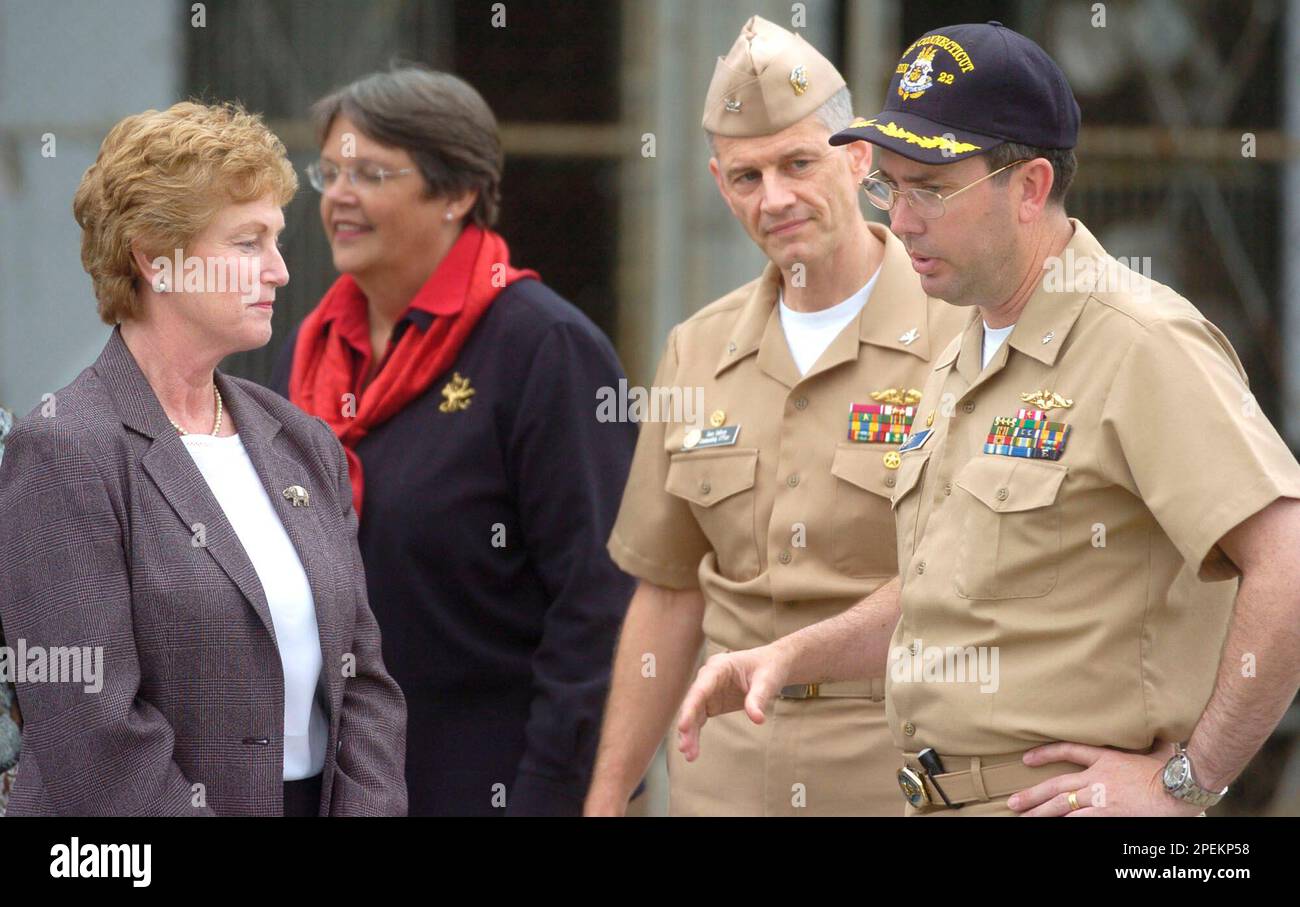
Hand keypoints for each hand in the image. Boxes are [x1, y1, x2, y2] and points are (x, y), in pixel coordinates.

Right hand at [675, 642, 793, 761]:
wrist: (773, 665)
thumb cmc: (769, 668)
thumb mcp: (768, 681)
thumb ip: (759, 698)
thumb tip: (757, 719)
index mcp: (719, 667)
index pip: (701, 689)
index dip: (690, 707)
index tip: (683, 726)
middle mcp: (709, 678)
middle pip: (693, 703)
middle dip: (688, 726)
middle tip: (684, 748)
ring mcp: (709, 691)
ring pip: (694, 714)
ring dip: (689, 734)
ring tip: (689, 755)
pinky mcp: (712, 702)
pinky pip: (700, 719)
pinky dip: (696, 734)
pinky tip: (693, 751)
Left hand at [1007, 742, 1203, 815]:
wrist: (1178, 789)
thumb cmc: (1172, 770)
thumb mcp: (1157, 750)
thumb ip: (1150, 741)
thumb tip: (1156, 729)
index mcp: (1106, 758)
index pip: (1068, 750)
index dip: (1045, 754)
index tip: (1027, 759)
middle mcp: (1097, 778)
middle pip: (1056, 786)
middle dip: (1032, 795)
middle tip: (1014, 802)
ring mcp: (1100, 798)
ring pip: (1062, 806)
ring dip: (1041, 813)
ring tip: (1025, 818)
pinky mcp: (1107, 814)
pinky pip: (1079, 821)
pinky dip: (1066, 823)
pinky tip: (1053, 825)